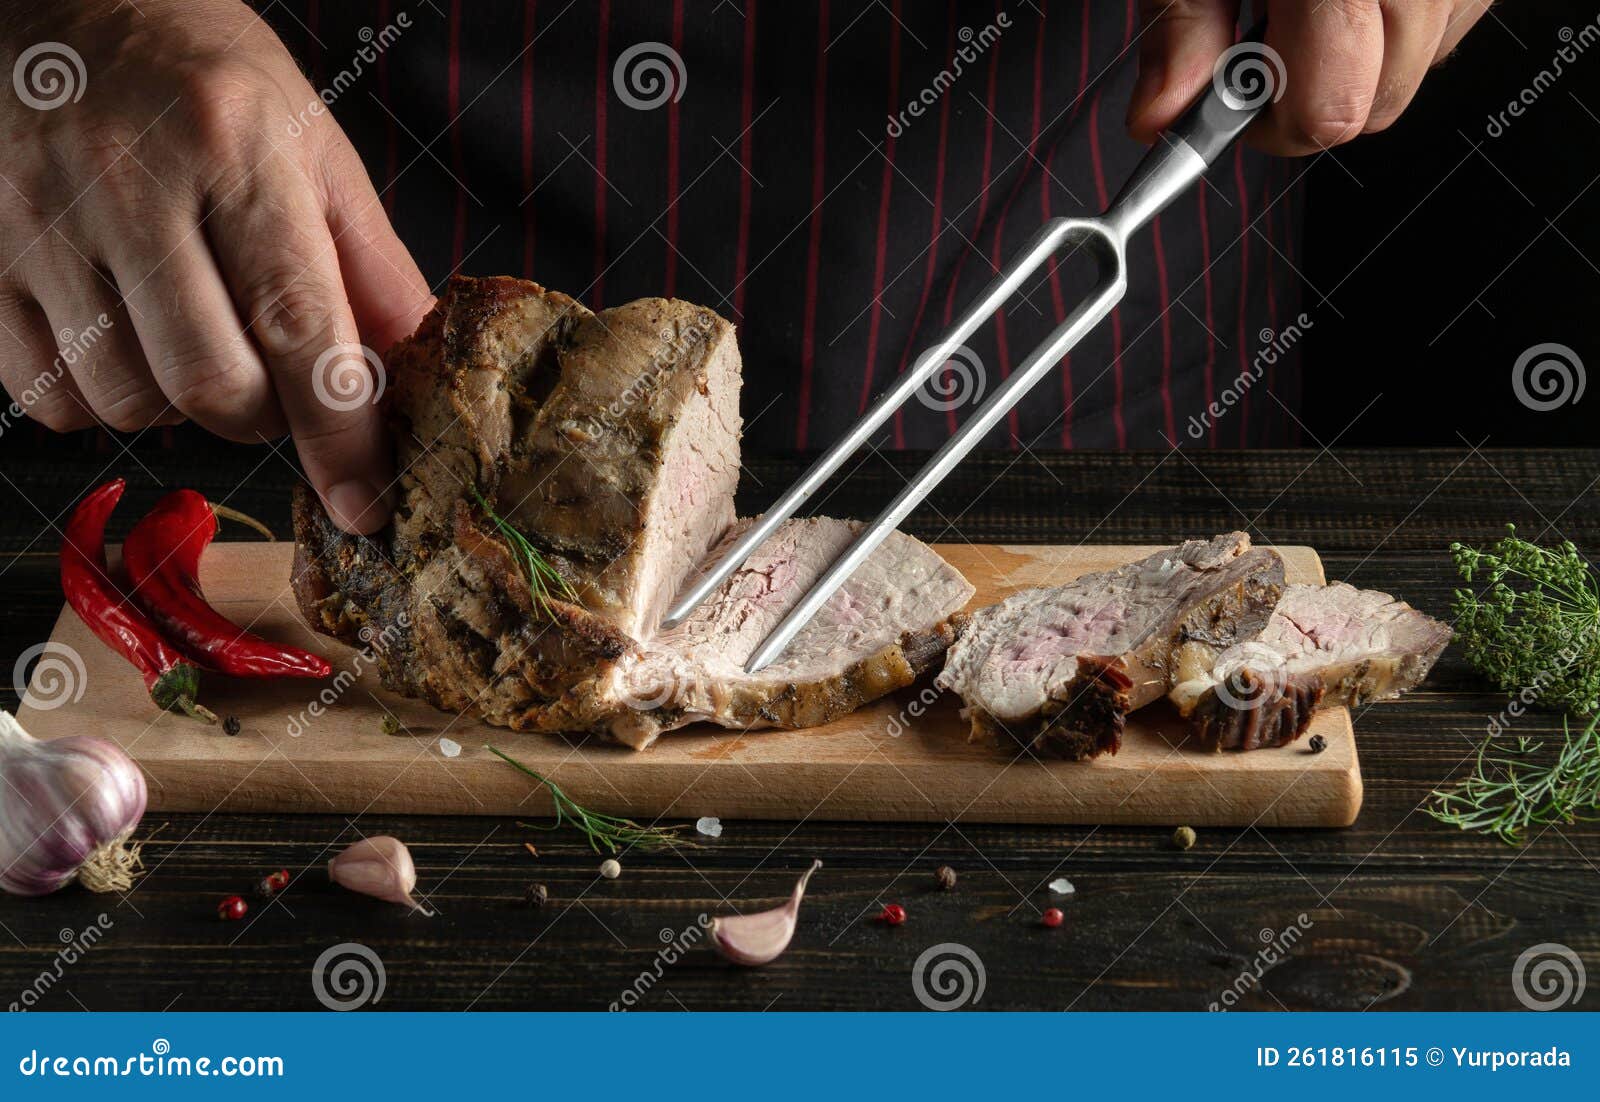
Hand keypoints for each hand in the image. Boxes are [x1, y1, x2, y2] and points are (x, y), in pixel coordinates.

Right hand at [0, 0, 431, 532]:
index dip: (339, 434)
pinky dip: (102, 398)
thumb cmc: (203, 76)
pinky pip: (47, 394)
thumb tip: (416, 375)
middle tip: (274, 381)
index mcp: (234, 146)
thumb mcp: (311, 143)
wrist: (59, 2)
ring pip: (126, 403)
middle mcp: (127, 180)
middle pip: (210, 385)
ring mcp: (38, 220)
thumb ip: (370, 265)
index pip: (298, 325)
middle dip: (262, 418)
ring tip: (193, 338)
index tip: (366, 504)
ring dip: (180, 408)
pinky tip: (124, 338)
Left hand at [1126, 1, 1490, 153]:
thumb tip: (1160, 118)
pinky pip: (1444, 34)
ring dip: (1352, 63)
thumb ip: (1182, 27)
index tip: (1222, 102)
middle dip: (1305, 99)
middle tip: (1259, 47)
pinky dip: (1392, 30)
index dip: (1261, 125)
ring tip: (1307, 5)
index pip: (1327, 111)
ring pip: (1413, 77)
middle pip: (1371, 109)